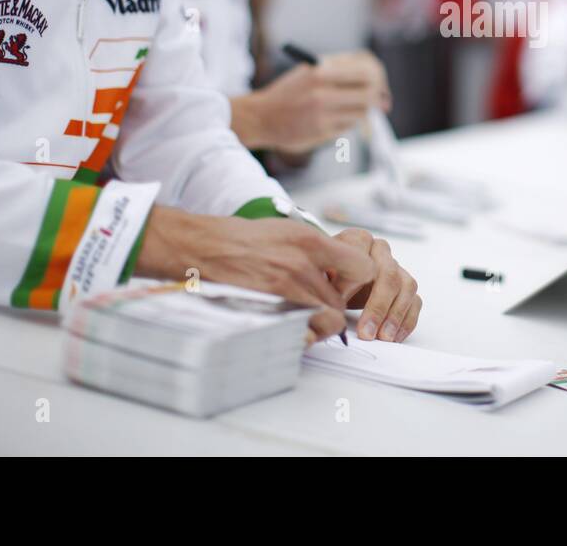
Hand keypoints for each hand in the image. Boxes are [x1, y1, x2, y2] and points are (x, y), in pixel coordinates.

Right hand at [137, 207, 374, 340]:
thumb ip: (319, 250)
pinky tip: (291, 325)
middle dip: (334, 306)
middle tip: (319, 304)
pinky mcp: (269, 310)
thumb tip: (342, 269)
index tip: (347, 283)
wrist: (203, 247)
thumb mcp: (288, 230)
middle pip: (342, 301)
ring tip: (305, 316)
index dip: (358, 280)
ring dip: (319, 322)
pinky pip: (301, 333)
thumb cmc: (244, 238)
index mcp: (311, 242)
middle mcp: (303, 266)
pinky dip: (301, 334)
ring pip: (326, 321)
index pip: (363, 267)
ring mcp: (286, 291)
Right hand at [231, 50, 390, 152]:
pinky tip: (333, 120)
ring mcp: (322, 112)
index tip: (380, 83)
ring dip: (361, 112)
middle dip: (377, 98)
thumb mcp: (311, 71)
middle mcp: (322, 90)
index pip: (366, 70)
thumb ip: (340, 69)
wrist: (261, 117)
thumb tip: (376, 76)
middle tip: (378, 101)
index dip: (378, 77)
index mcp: (321, 70)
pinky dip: (347, 123)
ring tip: (346, 108)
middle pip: (370, 94)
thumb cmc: (290, 92)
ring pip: (362, 112)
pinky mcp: (322, 130)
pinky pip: (349, 126)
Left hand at [330, 228, 421, 342]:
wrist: (336, 277)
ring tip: (383, 337)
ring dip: (395, 315)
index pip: (362, 257)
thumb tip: (328, 305)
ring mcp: (397, 267)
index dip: (351, 282)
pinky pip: (415, 301)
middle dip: (378, 307)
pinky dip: (406, 321)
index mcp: (358, 240)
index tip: (339, 304)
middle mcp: (381, 250)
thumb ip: (322, 284)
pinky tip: (394, 336)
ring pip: (406, 287)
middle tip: (366, 332)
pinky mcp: (406, 285)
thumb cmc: (327, 275)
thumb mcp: (318, 275)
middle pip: (389, 275)